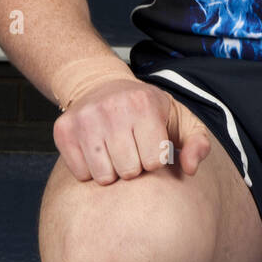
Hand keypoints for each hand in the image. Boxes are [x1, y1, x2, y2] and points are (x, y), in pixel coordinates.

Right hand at [53, 78, 212, 184]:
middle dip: (134, 166)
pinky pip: (80, 175)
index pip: (154, 162)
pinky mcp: (64, 130)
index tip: (151, 145)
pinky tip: (96, 151)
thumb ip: (197, 143)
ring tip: (115, 151)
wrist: (101, 84)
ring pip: (103, 177)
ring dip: (111, 171)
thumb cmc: (147, 109)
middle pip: (129, 171)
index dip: (155, 159)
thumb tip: (190, 169)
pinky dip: (90, 170)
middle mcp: (113, 109)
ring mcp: (85, 119)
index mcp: (145, 105)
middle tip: (131, 148)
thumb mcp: (180, 119)